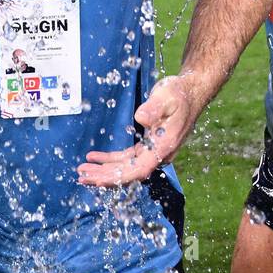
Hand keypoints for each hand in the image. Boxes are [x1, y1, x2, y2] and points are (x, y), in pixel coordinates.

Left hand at [77, 75, 195, 187]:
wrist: (190, 92)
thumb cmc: (179, 94)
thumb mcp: (167, 96)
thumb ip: (154, 108)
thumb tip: (140, 117)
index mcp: (164, 147)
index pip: (138, 170)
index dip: (118, 176)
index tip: (98, 180)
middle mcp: (159, 154)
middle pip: (129, 173)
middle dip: (104, 176)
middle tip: (81, 177)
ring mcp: (153, 151)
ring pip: (126, 167)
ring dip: (104, 170)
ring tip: (83, 171)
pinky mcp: (148, 146)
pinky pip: (127, 158)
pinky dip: (110, 159)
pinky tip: (95, 157)